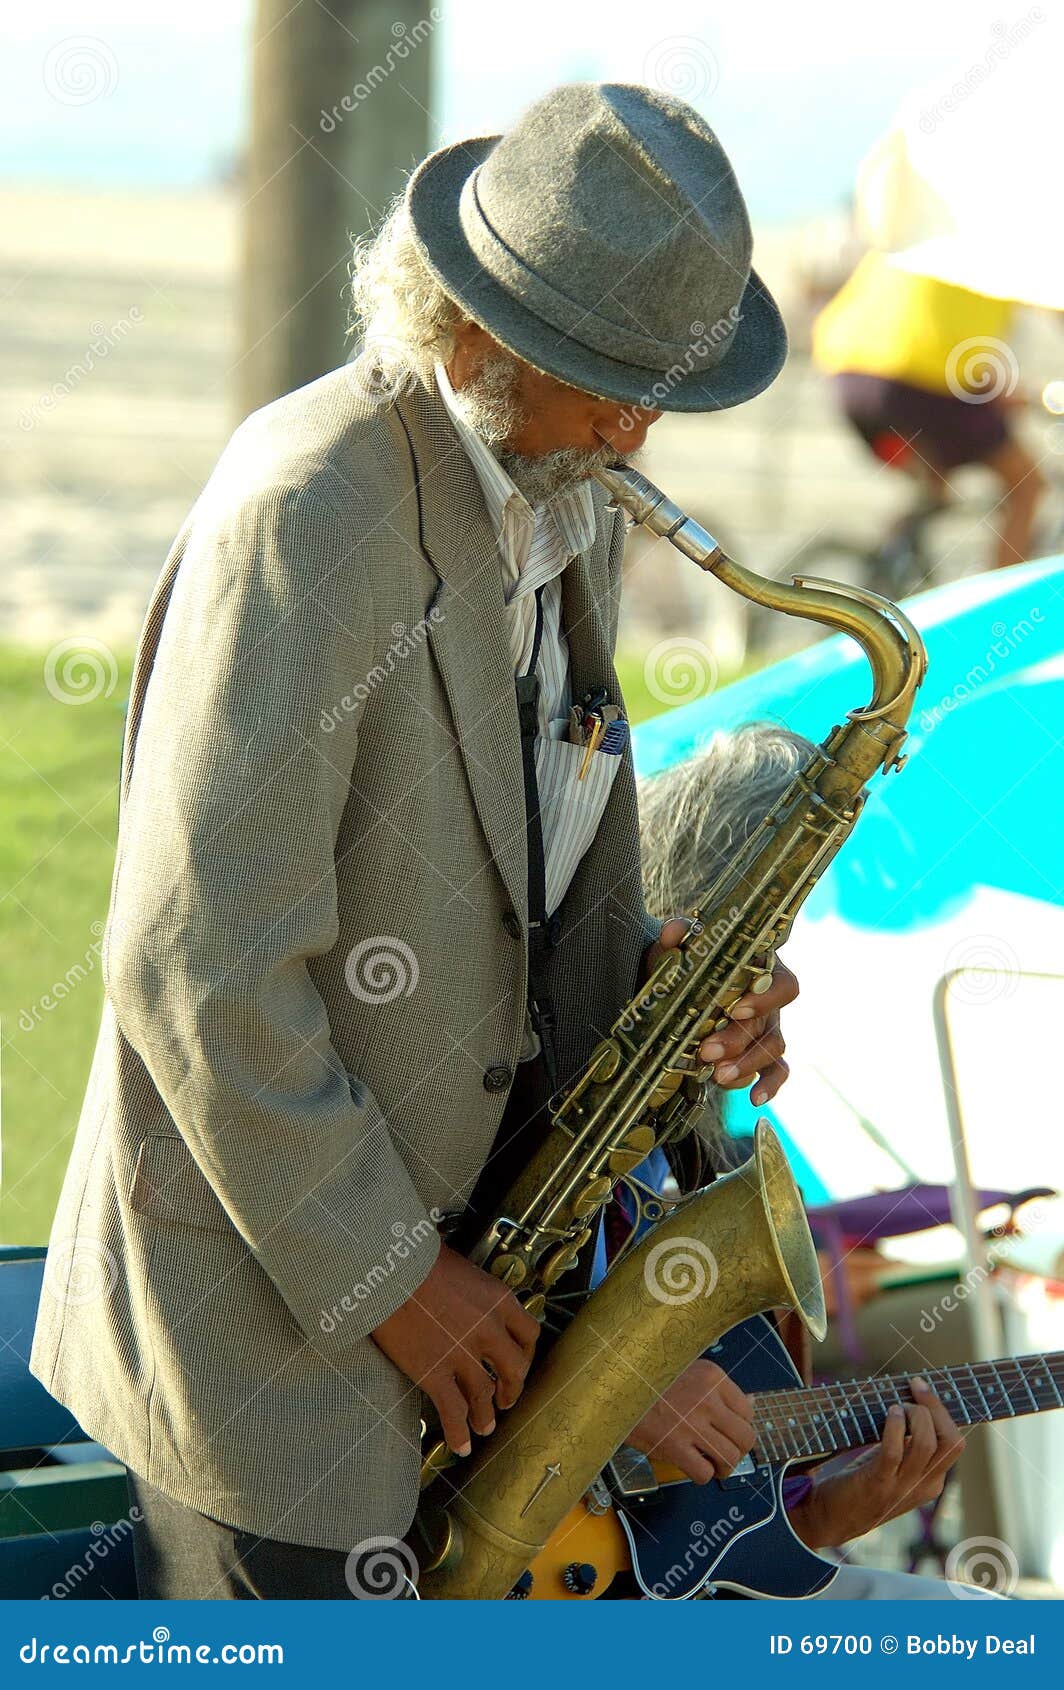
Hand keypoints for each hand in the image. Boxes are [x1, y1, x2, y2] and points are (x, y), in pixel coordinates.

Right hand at [371, 1243, 539, 1457]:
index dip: (526, 1354)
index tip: (519, 1362)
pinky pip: (453, 1412)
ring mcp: (462, 1355)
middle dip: (512, 1389)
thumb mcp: (459, 1267)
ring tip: (485, 1426)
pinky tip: (460, 1445)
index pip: (528, 1333)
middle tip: (505, 1399)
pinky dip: (459, 1432)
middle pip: (514, 1370)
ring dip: (486, 1416)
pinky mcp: (435, 1373)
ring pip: (484, 1396)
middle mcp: (488, 1330)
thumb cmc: (416, 1258)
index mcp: (499, 1301)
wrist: (386, 1268)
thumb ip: (472, 1291)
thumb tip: (467, 1299)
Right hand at [625, 1358, 755, 1483]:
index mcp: (711, 1376)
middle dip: (738, 1451)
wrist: (613, 1388)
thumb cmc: (648, 1381)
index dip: (739, 1426)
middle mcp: (705, 1397)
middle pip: (746, 1437)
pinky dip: (702, 1475)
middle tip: (723, 1452)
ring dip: (723, 1467)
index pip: (747, 1410)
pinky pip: (705, 1473)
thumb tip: (750, 1403)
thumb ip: (718, 1389)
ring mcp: (691, 1422)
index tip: (727, 1431)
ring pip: (730, 1458)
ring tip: (711, 1463)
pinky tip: (692, 1465)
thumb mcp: (687, 1371)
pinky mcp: (674, 1445)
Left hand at [642, 917, 797, 1105]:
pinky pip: (777, 1071)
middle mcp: (769, 1001)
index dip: (765, 999)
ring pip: (772, 1050)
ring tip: (716, 1075)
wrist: (678, 983)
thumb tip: (674, 932)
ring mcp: (768, 1028)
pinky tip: (754, 1099)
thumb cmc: (687, 962)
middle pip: (768, 1023)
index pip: (782, 984)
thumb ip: (679, 936)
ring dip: (746, 1064)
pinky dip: (769, 1085)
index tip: (736, 1009)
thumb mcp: (679, 947)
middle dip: (738, 1040)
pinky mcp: (760, 1053)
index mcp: (761, 969)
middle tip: (706, 1050)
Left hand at [788, 1377, 965, 1548]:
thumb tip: (912, 1399)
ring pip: (927, 1444)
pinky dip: (894, 1427)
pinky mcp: (877, 1483)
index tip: (922, 1387)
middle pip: (950, 1442)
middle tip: (914, 1387)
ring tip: (896, 1405)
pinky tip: (889, 1414)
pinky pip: (894, 1451)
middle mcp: (924, 1485)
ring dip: (914, 1415)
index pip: (955, 1443)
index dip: (942, 1411)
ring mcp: (902, 1486)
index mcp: (932, 1480)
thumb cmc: (863, 1482)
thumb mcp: (895, 1465)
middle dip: (935, 1408)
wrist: (833, 1518)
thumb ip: (909, 1444)